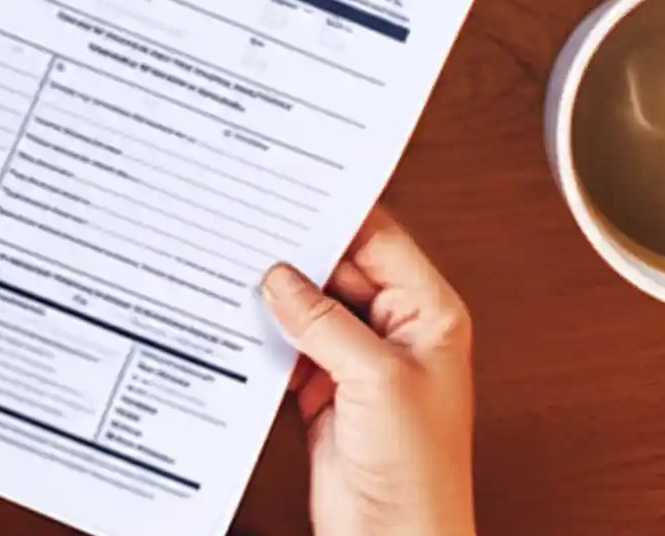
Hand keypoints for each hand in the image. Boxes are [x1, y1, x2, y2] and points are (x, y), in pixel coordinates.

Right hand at [262, 207, 474, 535]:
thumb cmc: (419, 472)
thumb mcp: (376, 379)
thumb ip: (326, 322)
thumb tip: (282, 279)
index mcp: (429, 314)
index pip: (381, 240)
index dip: (340, 214)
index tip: (294, 192)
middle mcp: (394, 331)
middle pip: (339, 270)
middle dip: (297, 255)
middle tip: (249, 233)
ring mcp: (356, 360)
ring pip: (309, 307)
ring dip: (277, 297)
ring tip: (236, 273)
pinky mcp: (323, 389)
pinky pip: (289, 346)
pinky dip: (265, 336)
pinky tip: (240, 323)